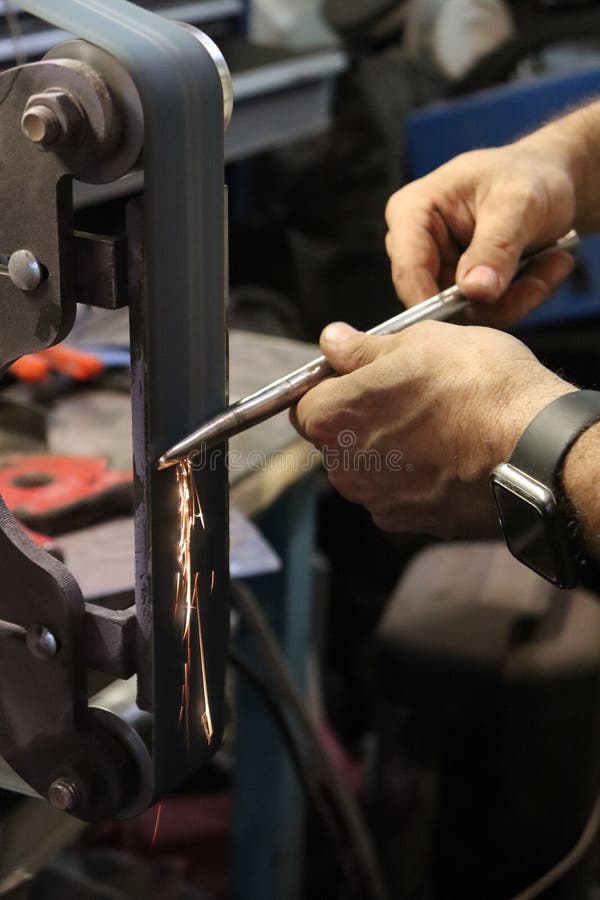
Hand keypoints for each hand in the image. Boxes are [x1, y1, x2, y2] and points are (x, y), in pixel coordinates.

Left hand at [293, 320, 573, 535]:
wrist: (534, 447)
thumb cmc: (477, 387)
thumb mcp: (418, 342)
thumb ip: (363, 349)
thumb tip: (334, 341)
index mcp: (332, 418)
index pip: (305, 403)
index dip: (332, 387)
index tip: (359, 378)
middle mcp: (343, 468)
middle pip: (336, 440)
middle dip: (362, 420)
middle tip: (410, 397)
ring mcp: (377, 501)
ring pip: (369, 469)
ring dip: (390, 450)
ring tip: (437, 426)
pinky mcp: (411, 524)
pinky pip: (399, 495)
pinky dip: (415, 479)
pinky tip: (448, 457)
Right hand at [385, 144, 576, 326]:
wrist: (551, 179)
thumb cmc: (528, 175)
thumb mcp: (519, 203)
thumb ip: (496, 246)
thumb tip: (475, 291)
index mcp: (411, 213)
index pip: (408, 268)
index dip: (433, 301)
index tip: (476, 309)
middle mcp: (416, 248)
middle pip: (438, 300)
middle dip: (494, 298)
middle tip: (539, 279)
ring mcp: (439, 273)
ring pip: (468, 312)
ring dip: (517, 297)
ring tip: (552, 264)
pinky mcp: (462, 291)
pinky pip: (488, 313)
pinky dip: (522, 297)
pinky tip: (546, 268)